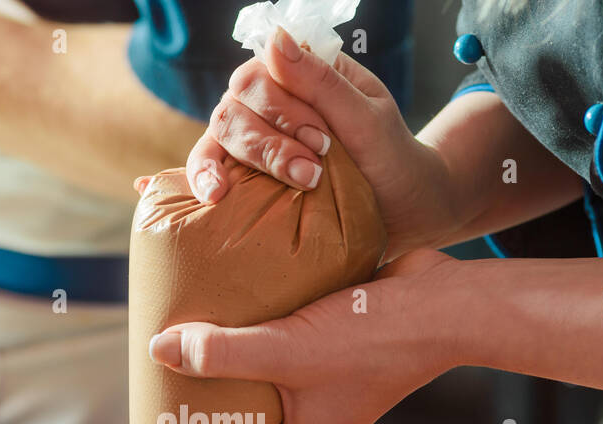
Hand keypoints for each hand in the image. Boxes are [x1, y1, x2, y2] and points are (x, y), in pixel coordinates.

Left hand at [147, 248, 460, 423]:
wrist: (444, 301)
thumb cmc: (373, 342)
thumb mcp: (285, 351)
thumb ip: (223, 352)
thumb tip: (159, 350)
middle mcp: (320, 417)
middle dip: (224, 414)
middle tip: (181, 390)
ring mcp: (331, 379)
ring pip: (275, 382)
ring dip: (242, 364)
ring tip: (198, 340)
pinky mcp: (340, 339)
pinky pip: (293, 341)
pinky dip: (268, 327)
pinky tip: (241, 300)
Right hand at [185, 27, 455, 257]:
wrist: (401, 207)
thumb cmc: (388, 155)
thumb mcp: (366, 116)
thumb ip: (321, 81)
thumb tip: (276, 38)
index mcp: (298, 75)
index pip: (260, 75)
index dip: (282, 109)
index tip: (321, 141)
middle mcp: (267, 102)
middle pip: (234, 106)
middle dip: (271, 142)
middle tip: (314, 171)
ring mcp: (253, 138)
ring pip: (220, 135)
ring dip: (252, 162)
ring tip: (299, 185)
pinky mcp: (246, 176)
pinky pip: (210, 167)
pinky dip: (202, 177)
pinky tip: (213, 194)